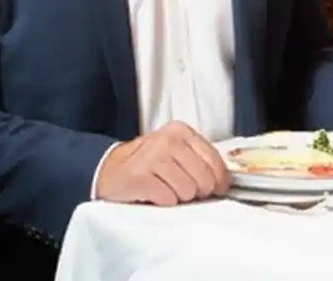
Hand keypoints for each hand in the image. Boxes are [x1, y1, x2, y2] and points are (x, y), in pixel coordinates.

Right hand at [95, 121, 230, 205]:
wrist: (108, 170)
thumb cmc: (147, 164)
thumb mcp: (175, 152)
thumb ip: (199, 160)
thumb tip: (223, 183)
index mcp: (181, 131)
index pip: (214, 160)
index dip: (219, 181)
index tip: (217, 189)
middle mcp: (168, 140)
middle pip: (204, 178)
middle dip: (198, 191)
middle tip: (187, 192)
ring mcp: (153, 157)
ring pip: (187, 190)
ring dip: (179, 197)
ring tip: (167, 189)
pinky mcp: (140, 176)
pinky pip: (168, 198)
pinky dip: (164, 201)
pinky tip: (155, 194)